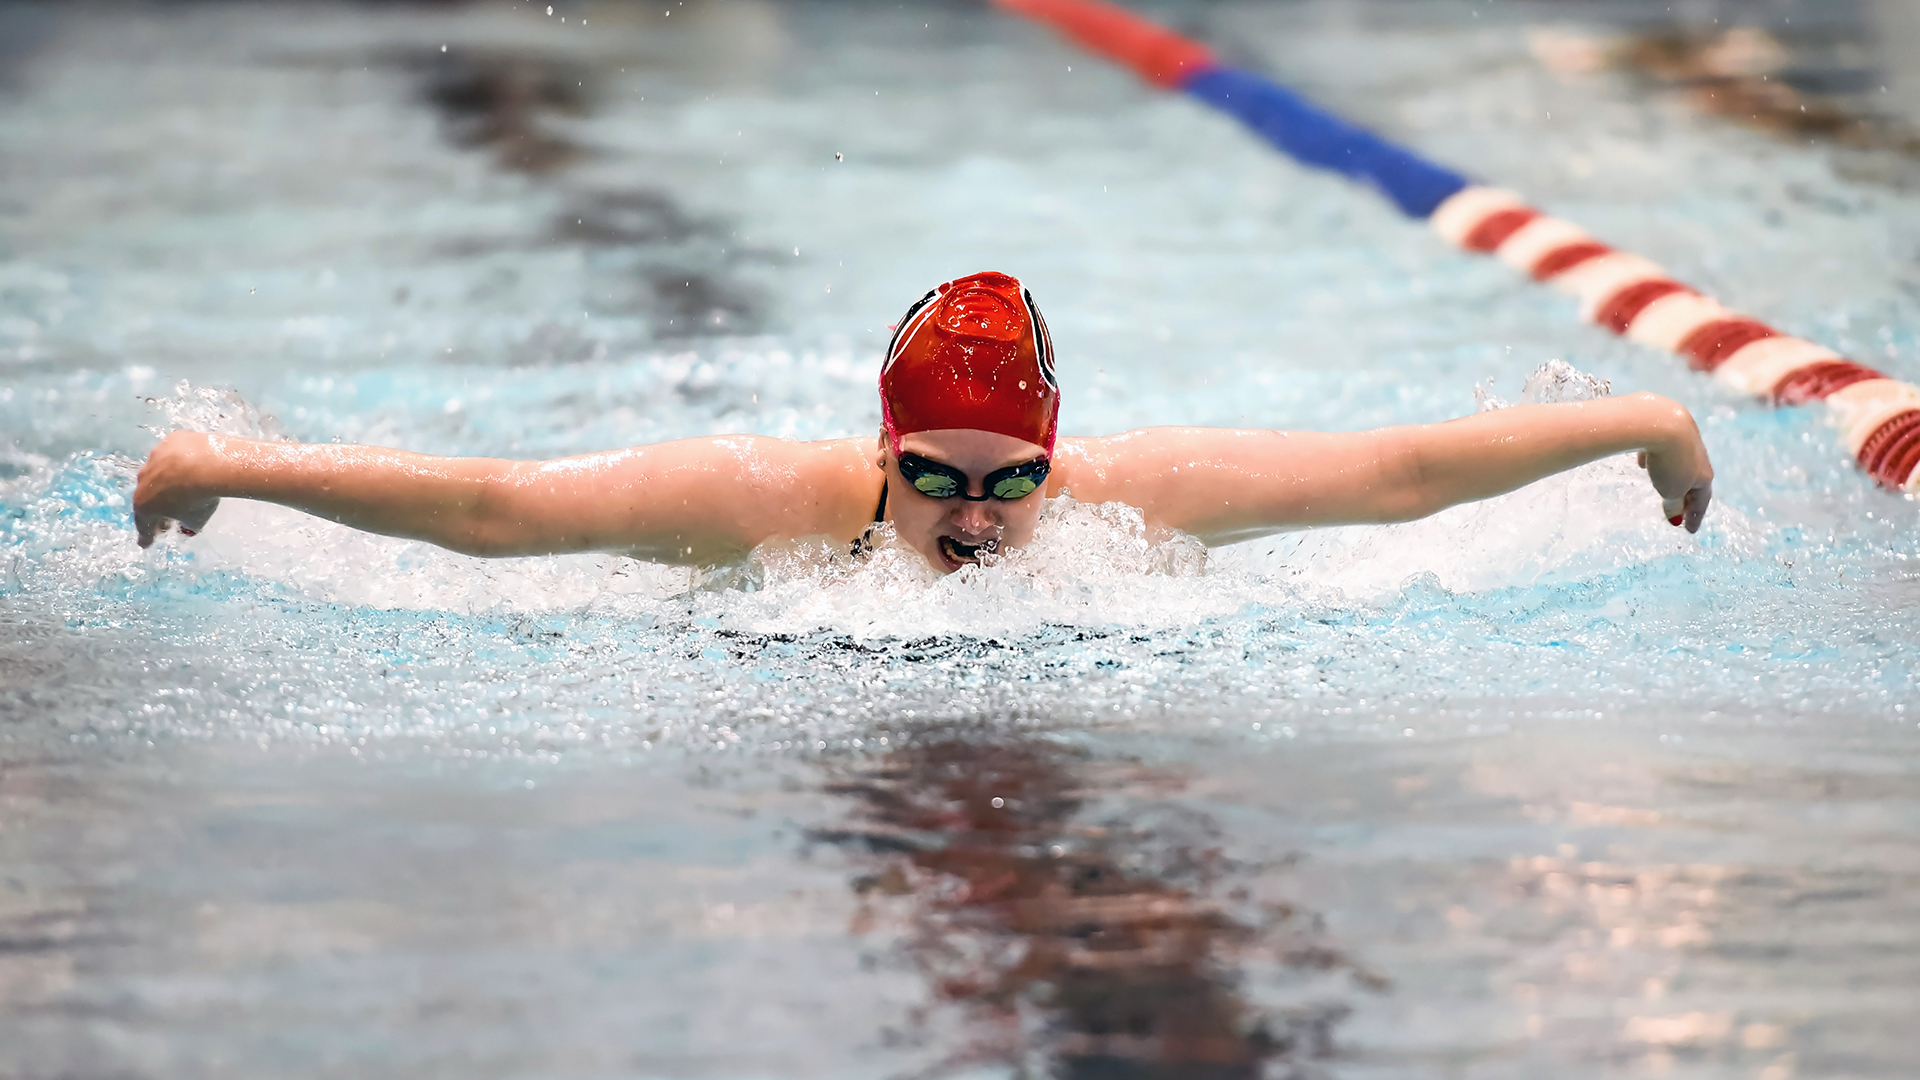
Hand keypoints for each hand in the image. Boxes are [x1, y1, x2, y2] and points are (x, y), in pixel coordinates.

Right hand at [134, 431, 221, 547]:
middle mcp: (143, 479)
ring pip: (160, 472)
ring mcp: (155, 457)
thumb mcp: (195, 521)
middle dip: (157, 507)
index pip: (144, 525)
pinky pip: (175, 455)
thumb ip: (187, 526)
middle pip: (149, 497)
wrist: (210, 464)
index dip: (146, 536)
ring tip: (181, 487)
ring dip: (168, 481)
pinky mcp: (171, 441)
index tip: (146, 544)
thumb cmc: (200, 499)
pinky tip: (193, 464)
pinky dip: (181, 461)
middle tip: (167, 517)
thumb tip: (186, 526)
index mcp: (144, 504)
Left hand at [1636, 414, 1712, 533]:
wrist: (1660, 422)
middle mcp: (1698, 454)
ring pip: (1679, 460)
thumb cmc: (1669, 462)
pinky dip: (1654, 457)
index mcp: (1704, 473)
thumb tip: (1675, 516)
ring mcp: (1684, 437)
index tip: (1689, 530)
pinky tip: (1642, 462)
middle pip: (1694, 479)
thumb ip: (1673, 504)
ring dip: (1673, 474)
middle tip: (1680, 509)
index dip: (1696, 516)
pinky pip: (1661, 445)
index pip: (1702, 500)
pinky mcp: (1666, 424)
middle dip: (1687, 495)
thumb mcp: (1670, 490)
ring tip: (1663, 485)